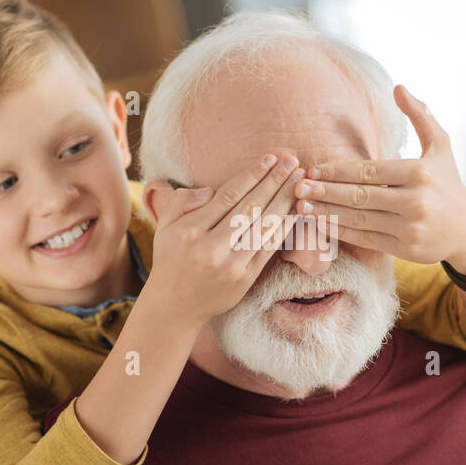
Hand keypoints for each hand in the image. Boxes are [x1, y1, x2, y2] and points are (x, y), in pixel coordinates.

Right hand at [145, 154, 304, 322]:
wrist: (174, 306)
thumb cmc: (171, 259)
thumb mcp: (165, 226)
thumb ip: (181, 202)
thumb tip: (209, 189)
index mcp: (189, 231)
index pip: (228, 196)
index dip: (252, 175)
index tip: (269, 158)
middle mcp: (210, 248)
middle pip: (250, 207)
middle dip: (274, 182)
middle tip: (292, 161)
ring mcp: (230, 265)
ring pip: (263, 227)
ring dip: (285, 201)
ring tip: (300, 181)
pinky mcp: (245, 279)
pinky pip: (269, 248)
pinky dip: (284, 228)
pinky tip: (296, 211)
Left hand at [291, 85, 465, 273]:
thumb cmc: (448, 182)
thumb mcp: (440, 145)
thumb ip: (420, 115)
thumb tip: (399, 87)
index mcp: (419, 173)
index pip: (369, 171)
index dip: (338, 171)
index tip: (314, 170)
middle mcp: (415, 201)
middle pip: (360, 196)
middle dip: (325, 192)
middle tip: (298, 187)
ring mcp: (410, 228)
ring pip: (359, 219)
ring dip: (327, 213)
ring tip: (301, 206)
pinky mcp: (405, 249)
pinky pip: (366, 239)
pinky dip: (341, 232)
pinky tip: (321, 224)